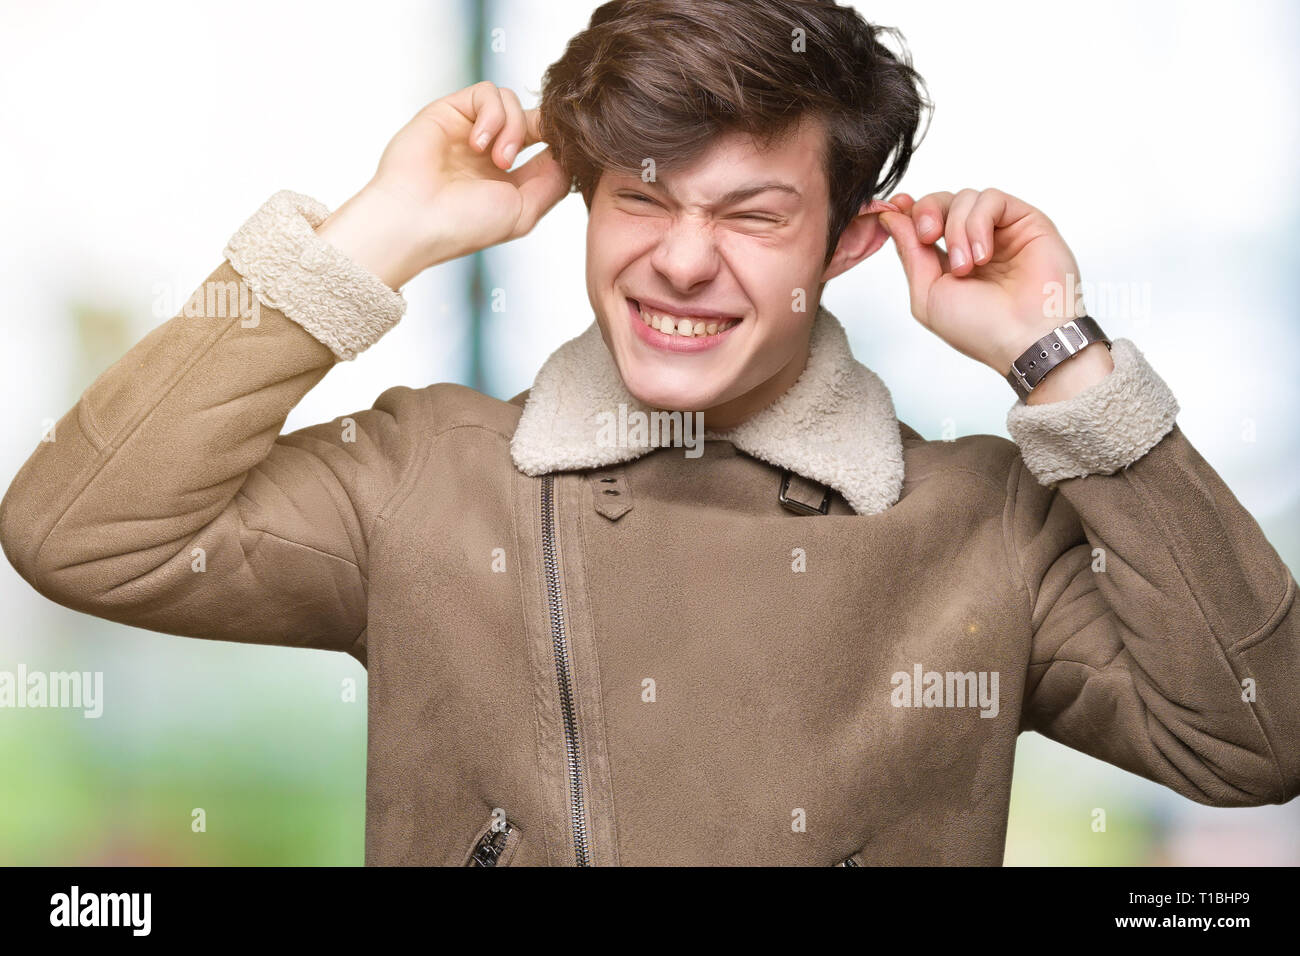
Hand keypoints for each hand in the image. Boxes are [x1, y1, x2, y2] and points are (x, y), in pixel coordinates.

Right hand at [316, 81, 570, 288]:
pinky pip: (487, 93)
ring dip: (513, 129)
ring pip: (512, 102)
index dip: (557, 143)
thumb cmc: (464, 225)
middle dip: (541, 131)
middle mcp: (489, 152)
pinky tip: (478, 144)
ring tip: (497, 159)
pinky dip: (492, 115)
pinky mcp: (450, 111)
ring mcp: (469, 130)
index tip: (562, 151)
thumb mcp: (524, 211)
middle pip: (532, 119)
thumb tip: (570, 154)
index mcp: (508, 180)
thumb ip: (554, 182)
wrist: (415, 220)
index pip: (545, 146)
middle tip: (528, 157)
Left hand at [877, 188, 1110, 391]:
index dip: (908, 210)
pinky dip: (978, 223)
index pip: (925, 221)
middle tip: (928, 237)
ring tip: (966, 267)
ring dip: (957, 230)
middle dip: (927, 212)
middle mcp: (975, 242)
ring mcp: (1001, 231)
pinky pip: (991, 199)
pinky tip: (983, 256)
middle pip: (942, 202)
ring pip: (965, 198)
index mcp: (949, 261)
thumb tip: (890, 217)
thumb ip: (909, 254)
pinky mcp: (1026, 220)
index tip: (894, 207)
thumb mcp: (928, 294)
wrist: (1025, 338)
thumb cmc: (980, 327)